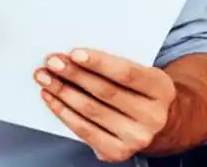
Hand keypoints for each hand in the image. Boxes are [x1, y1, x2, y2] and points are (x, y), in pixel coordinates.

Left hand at [35, 48, 176, 162]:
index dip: (98, 63)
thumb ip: (117, 65)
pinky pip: (84, 130)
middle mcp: (152, 116)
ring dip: (63, 92)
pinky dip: (64, 112)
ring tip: (45, 77)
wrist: (160, 125)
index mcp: (161, 89)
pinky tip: (52, 99)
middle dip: (74, 74)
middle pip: (105, 92)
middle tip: (51, 62)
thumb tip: (74, 57)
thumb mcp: (143, 74)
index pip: (126, 73)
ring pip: (91, 110)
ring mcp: (135, 137)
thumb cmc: (142, 91)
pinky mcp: (117, 152)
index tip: (73, 53)